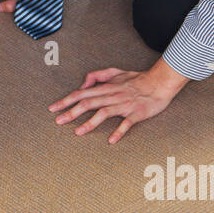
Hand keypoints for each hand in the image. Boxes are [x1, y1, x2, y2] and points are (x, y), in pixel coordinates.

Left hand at [49, 61, 188, 143]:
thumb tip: (83, 84)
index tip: (53, 108)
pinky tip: (111, 140)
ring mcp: (124, 105)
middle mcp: (112, 95)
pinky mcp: (136, 113)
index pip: (81, 93)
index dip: (66, 100)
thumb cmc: (137, 79)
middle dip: (71, 112)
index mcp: (106, 87)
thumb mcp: (115, 72)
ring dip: (90, 123)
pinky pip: (126, 123)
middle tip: (58, 121)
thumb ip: (97, 76)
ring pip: (104, 113)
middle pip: (88, 103)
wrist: (160, 83)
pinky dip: (118, 132)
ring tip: (78, 132)